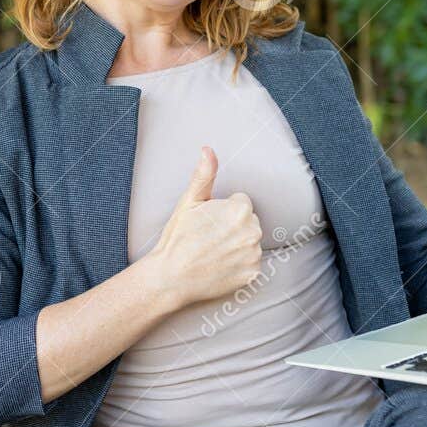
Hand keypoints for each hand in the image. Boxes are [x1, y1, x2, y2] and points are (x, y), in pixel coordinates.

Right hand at [147, 146, 262, 307]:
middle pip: (248, 222)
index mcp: (240, 209)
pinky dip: (240, 266)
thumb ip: (204, 175)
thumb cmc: (177, 238)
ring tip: (213, 253)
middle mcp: (253, 231)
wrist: (171, 277)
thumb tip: (208, 150)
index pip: (241, 203)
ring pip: (250, 243)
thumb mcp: (188, 202)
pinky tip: (221, 267)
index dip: (222, 211)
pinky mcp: (253, 275)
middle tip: (209, 239)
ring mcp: (254, 254)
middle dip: (233, 227)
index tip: (208, 223)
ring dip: (237, 246)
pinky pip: (251, 264)